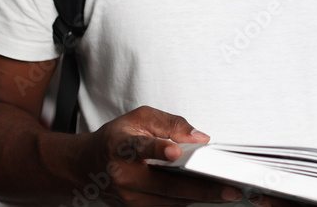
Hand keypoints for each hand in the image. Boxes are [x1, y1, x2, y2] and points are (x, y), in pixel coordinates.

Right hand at [83, 105, 243, 205]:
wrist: (88, 166)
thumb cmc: (116, 139)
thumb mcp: (139, 118)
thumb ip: (170, 123)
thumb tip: (200, 138)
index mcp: (119, 147)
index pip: (138, 148)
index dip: (156, 149)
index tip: (175, 151)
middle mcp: (124, 176)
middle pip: (165, 184)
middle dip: (200, 187)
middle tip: (228, 188)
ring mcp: (129, 198)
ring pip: (170, 201)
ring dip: (200, 198)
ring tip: (227, 193)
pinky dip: (189, 201)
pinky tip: (209, 197)